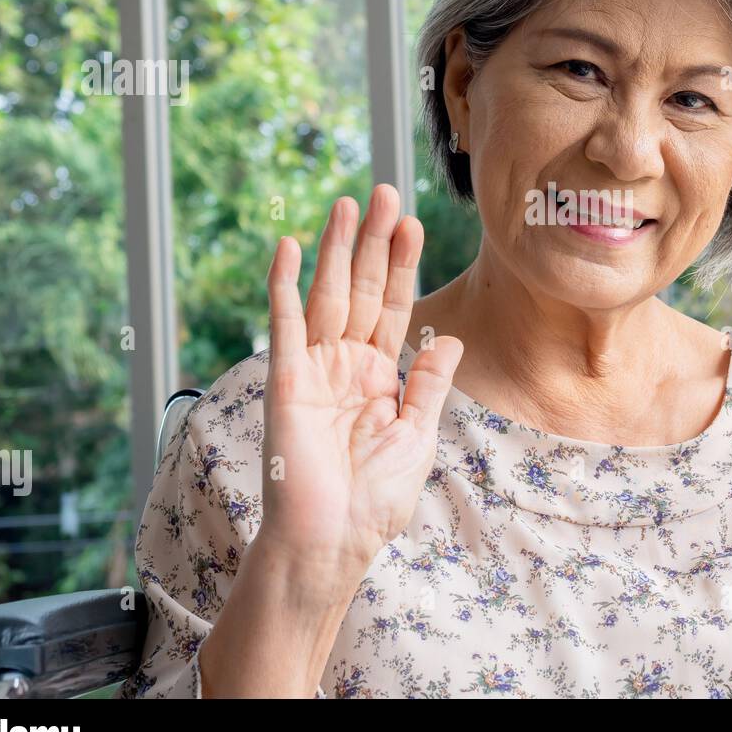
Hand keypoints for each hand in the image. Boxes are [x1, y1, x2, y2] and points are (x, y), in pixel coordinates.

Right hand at [255, 185, 462, 608]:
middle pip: (362, 288)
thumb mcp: (417, 436)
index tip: (413, 222)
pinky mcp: (286, 381)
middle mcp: (347, 365)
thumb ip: (429, 384)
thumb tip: (448, 336)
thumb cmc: (375, 500)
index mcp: (380, 376)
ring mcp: (315, 369)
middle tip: (383, 190)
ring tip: (346, 203)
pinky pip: (285, 325)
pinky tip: (287, 247)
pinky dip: (284, 286)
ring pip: (328, 295)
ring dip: (335, 249)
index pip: (394, 306)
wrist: (334, 540)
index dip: (403, 264)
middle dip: (373, 241)